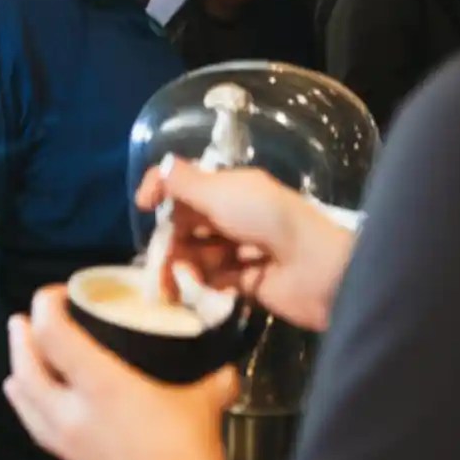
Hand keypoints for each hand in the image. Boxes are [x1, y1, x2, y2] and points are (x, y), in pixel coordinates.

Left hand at [4, 287, 234, 459]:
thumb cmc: (184, 456)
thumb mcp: (205, 403)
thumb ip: (213, 376)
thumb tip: (224, 366)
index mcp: (99, 384)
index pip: (53, 334)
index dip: (47, 305)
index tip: (58, 293)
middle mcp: (72, 410)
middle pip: (25, 367)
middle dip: (20, 338)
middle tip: (24, 319)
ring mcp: (66, 440)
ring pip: (23, 399)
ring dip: (18, 371)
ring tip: (21, 356)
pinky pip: (36, 426)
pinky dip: (28, 405)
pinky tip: (35, 403)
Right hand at [136, 159, 354, 330]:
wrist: (317, 269)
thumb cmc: (268, 221)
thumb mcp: (223, 193)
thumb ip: (186, 182)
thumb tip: (160, 166)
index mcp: (233, 189)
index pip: (190, 186)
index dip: (164, 192)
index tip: (142, 206)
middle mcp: (236, 216)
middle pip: (189, 224)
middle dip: (169, 240)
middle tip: (158, 261)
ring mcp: (242, 250)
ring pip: (199, 254)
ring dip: (183, 266)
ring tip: (176, 284)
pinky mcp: (248, 282)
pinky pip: (215, 281)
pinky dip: (202, 286)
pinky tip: (195, 292)